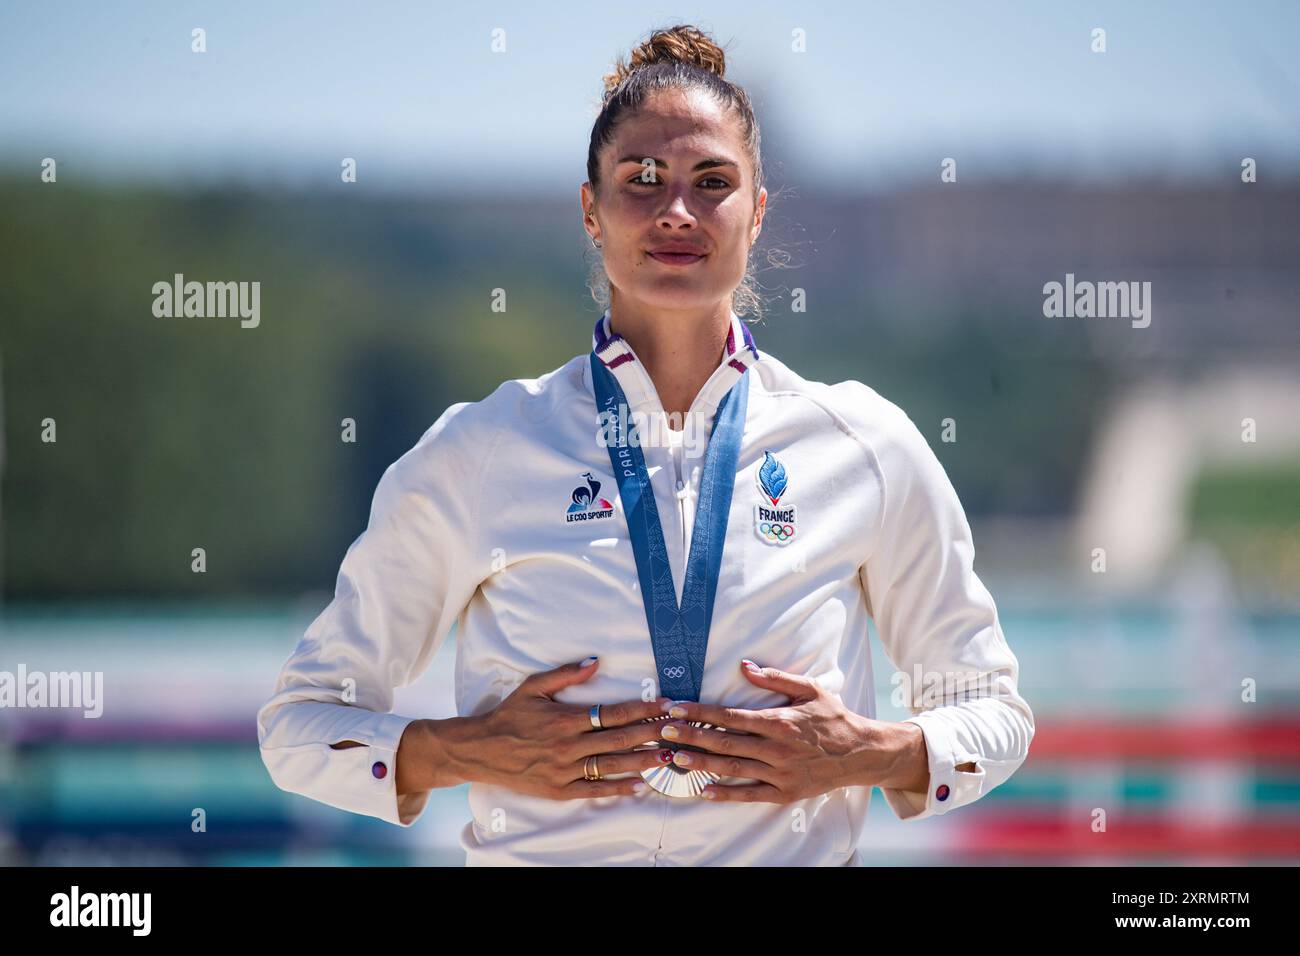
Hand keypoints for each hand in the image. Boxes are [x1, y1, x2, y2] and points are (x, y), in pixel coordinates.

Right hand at [446, 657, 675, 798]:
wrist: (480, 749)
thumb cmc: (508, 715)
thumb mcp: (533, 687)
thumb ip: (566, 674)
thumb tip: (596, 662)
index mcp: (566, 718)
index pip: (613, 712)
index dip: (643, 708)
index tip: (666, 704)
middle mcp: (569, 744)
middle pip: (619, 738)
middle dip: (652, 733)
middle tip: (678, 728)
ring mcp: (564, 769)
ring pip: (612, 765)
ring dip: (643, 761)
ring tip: (670, 757)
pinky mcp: (559, 789)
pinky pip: (593, 790)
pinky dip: (618, 788)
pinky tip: (639, 786)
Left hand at [654, 660, 929, 802]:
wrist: (861, 753)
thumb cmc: (833, 717)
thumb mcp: (809, 689)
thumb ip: (775, 677)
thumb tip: (744, 665)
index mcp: (779, 721)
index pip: (731, 715)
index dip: (700, 712)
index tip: (676, 708)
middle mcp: (777, 748)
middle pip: (725, 742)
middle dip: (691, 736)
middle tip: (663, 732)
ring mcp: (780, 773)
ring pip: (733, 768)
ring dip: (701, 763)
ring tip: (674, 758)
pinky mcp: (784, 792)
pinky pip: (749, 793)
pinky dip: (725, 793)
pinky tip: (703, 790)